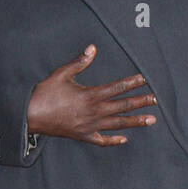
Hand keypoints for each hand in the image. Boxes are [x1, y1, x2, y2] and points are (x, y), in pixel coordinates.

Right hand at [26, 44, 157, 146]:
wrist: (31, 116)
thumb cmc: (45, 93)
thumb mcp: (62, 73)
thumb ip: (79, 61)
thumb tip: (93, 48)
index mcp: (90, 95)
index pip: (117, 88)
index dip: (132, 82)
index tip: (145, 78)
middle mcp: (94, 112)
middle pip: (122, 106)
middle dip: (141, 102)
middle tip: (156, 100)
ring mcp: (90, 126)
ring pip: (118, 125)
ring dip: (135, 122)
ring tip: (151, 120)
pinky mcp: (83, 136)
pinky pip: (102, 141)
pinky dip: (113, 141)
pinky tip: (124, 140)